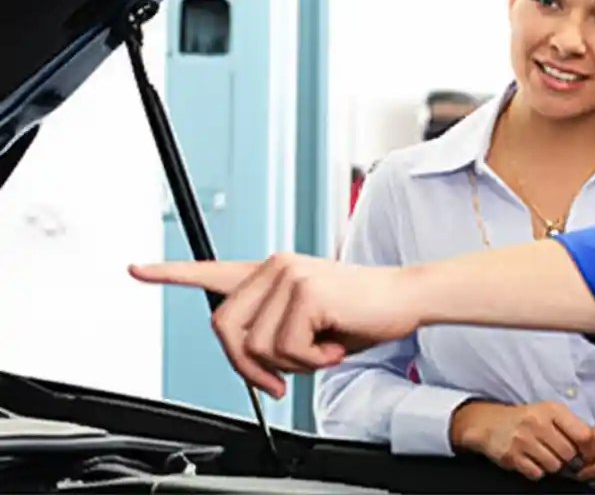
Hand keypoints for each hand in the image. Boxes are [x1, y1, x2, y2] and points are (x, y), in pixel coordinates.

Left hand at [128, 253, 421, 397]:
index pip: (213, 271)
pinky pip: (287, 349)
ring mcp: (289, 275)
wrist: (406, 299)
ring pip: (257, 345)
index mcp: (273, 272)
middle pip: (226, 329)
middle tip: (281, 379)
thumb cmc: (362, 315)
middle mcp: (275, 266)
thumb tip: (254, 366)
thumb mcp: (310, 328)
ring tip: (323, 350)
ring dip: (292, 364)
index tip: (137, 269)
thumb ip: (275, 336)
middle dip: (248, 365)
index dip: (171, 274)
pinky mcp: (306, 292)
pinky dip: (311, 362)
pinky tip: (333, 346)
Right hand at [452, 401, 594, 481]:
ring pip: (554, 466)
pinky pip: (537, 473)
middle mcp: (538, 423)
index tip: (590, 455)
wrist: (490, 423)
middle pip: (569, 453)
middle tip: (563, 456)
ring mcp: (524, 440)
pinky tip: (533, 460)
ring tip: (545, 456)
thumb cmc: (527, 419)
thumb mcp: (549, 413)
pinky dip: (537, 471)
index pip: (583, 434)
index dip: (590, 449)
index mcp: (552, 410)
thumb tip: (593, 448)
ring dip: (553, 465)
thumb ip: (570, 426)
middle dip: (569, 459)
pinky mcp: (512, 457)